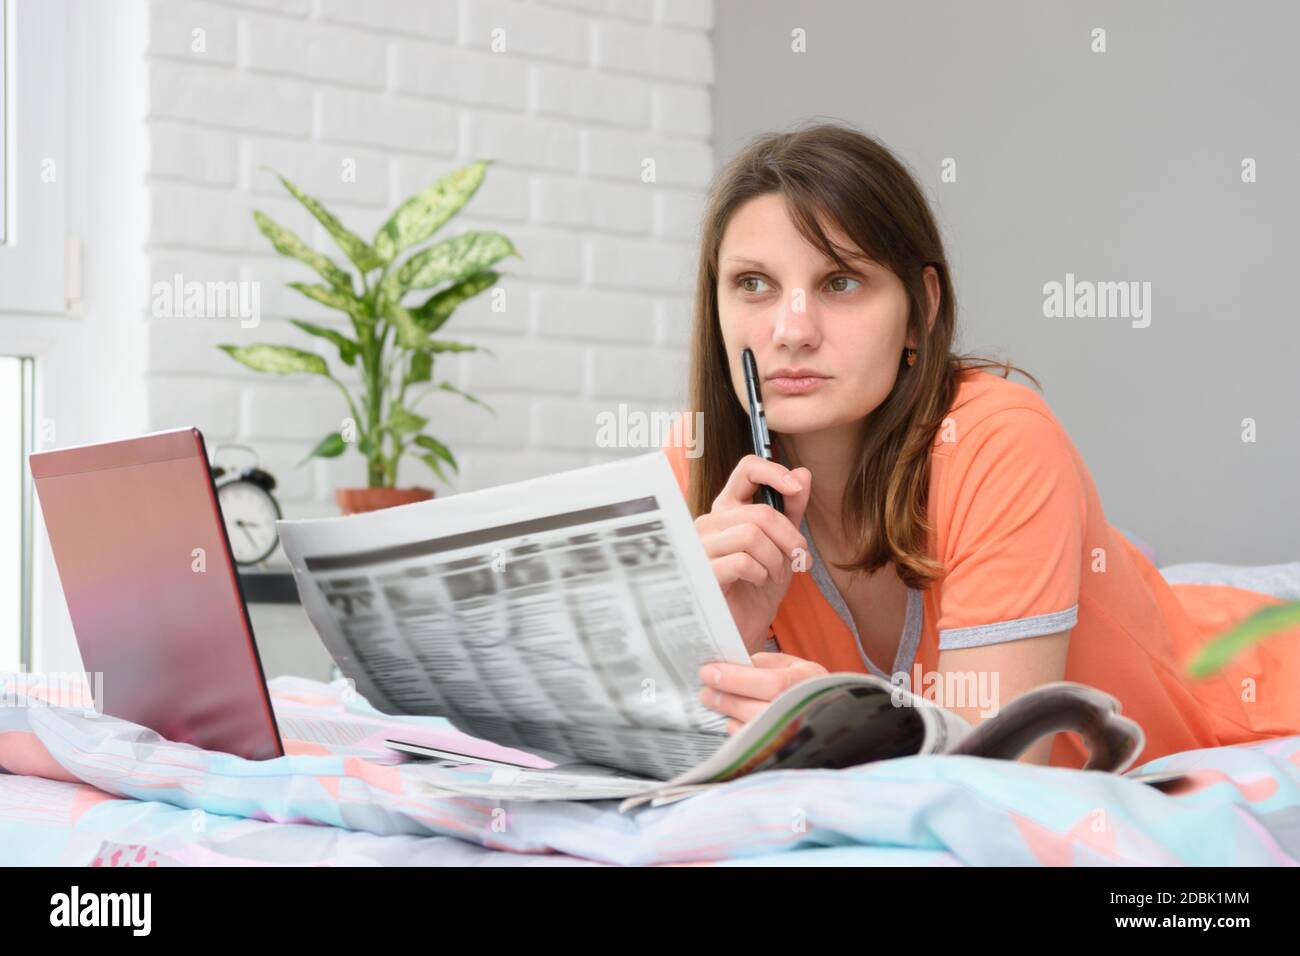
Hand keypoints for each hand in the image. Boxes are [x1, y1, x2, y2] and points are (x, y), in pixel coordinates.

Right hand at [693, 455, 811, 652]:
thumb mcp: (783, 544)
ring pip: (752, 535)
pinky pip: (743, 561)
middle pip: (760, 512)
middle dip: (789, 537)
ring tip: (774, 575)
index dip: (773, 471)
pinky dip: (761, 574)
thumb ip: (791, 509)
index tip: (795, 488)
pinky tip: (758, 584)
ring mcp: (701, 547)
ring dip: (776, 560)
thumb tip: (803, 473)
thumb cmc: (759, 586)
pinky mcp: (702, 572)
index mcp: (728, 509)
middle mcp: (709, 522)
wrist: (743, 628)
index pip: (746, 469)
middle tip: (798, 558)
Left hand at [698, 653, 828, 733]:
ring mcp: (799, 732)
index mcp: (809, 680)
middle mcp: (807, 708)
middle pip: (761, 709)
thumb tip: (729, 665)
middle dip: (727, 697)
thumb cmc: (803, 683)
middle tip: (704, 690)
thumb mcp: (789, 664)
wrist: (830, 709)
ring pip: (757, 728)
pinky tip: (730, 719)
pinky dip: (739, 731)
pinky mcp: (787, 749)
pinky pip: (757, 744)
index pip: (771, 683)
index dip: (737, 679)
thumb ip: (762, 664)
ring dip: (729, 713)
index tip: (709, 672)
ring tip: (711, 700)